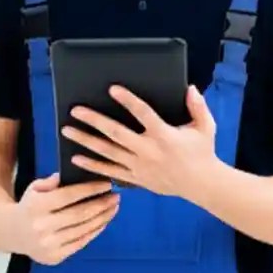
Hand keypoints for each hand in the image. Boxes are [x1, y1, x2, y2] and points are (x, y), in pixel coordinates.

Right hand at [10, 173, 119, 265]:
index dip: (89, 189)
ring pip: (83, 229)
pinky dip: (95, 231)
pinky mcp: (55, 256)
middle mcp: (42, 226)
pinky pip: (81, 242)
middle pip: (79, 214)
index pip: (68, 196)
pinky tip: (104, 221)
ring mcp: (48, 244)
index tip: (106, 183)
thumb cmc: (30, 206)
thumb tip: (73, 175)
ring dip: (103, 217)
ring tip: (114, 207)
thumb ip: (53, 182)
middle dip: (101, 204)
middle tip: (115, 195)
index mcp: (36, 206)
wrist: (13, 232)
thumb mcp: (35, 188)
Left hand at [61, 85, 218, 198]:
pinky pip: (110, 171)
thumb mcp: (206, 127)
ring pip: (107, 152)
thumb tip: (190, 87)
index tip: (112, 89)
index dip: (127, 100)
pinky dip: (92, 166)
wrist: (202, 185)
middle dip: (94, 120)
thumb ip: (198, 106)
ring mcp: (140, 166)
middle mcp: (149, 150)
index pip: (143, 113)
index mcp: (165, 135)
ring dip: (85, 141)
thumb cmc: (203, 152)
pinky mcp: (136, 178)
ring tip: (67, 131)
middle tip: (75, 110)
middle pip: (116, 132)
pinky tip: (76, 158)